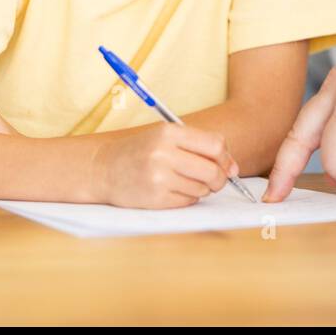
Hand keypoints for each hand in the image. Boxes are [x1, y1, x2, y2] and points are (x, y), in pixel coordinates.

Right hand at [94, 123, 239, 208]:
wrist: (102, 169)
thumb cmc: (140, 150)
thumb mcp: (165, 136)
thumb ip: (199, 145)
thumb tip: (233, 167)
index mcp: (169, 133)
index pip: (215, 145)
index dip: (227, 158)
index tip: (228, 165)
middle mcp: (163, 154)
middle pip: (212, 170)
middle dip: (220, 178)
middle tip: (216, 180)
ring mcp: (158, 178)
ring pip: (202, 188)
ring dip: (202, 189)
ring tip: (185, 181)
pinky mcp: (155, 199)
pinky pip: (188, 201)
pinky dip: (188, 198)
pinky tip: (174, 190)